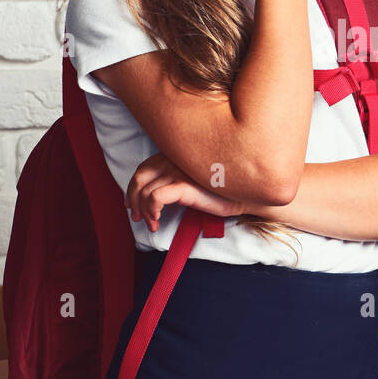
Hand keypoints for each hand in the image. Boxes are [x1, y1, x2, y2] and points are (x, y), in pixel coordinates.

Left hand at [125, 153, 245, 232]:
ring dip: (144, 211)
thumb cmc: (220, 190)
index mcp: (175, 154)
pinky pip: (154, 198)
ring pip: (144, 191)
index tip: (133, 205)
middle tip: (137, 218)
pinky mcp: (184, 185)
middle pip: (139, 178)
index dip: (133, 188)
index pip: (144, 168)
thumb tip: (148, 196)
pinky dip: (151, 211)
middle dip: (133, 200)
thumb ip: (173, 180)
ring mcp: (178, 170)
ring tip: (153, 224)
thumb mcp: (192, 181)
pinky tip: (157, 220)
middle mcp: (174, 158)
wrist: (245, 195)